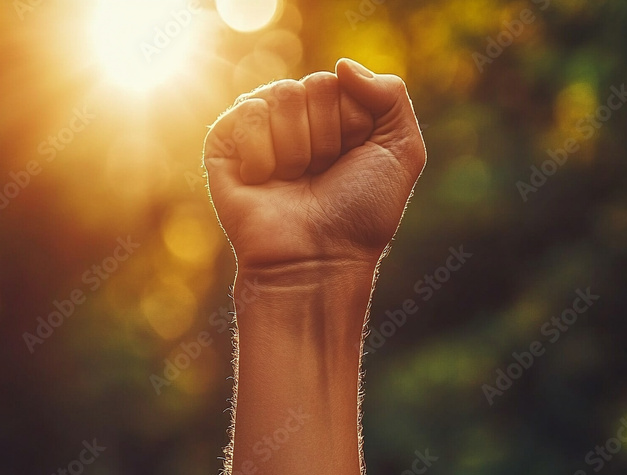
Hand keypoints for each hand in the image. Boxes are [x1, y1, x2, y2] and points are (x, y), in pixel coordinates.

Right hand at [203, 58, 425, 274]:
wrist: (318, 258)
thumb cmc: (360, 214)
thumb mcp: (402, 151)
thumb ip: (391, 94)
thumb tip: (342, 64)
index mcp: (335, 116)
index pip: (342, 82)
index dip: (352, 124)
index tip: (349, 162)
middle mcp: (297, 119)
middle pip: (314, 85)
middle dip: (326, 137)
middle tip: (320, 176)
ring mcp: (259, 129)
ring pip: (281, 95)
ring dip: (297, 149)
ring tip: (293, 182)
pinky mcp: (224, 143)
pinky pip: (248, 113)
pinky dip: (263, 154)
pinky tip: (263, 182)